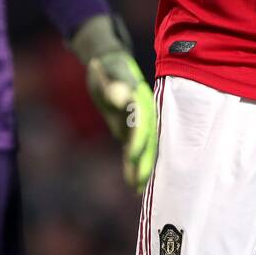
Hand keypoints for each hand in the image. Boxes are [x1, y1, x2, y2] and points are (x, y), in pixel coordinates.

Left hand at [86, 50, 156, 191]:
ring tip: (137, 190)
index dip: (139, 139)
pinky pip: (133, 150)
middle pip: (148, 140)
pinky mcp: (131, 130)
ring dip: (141, 168)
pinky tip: (132, 183)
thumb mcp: (107, 72)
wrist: (108, 64)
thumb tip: (123, 98)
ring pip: (143, 149)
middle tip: (140, 182)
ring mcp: (140, 123)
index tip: (132, 155)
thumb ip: (114, 84)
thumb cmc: (107, 67)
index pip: (142, 122)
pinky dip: (132, 165)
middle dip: (145, 161)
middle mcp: (145, 113)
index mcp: (142, 99)